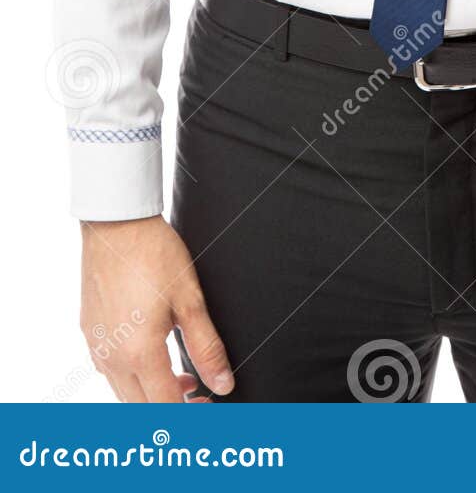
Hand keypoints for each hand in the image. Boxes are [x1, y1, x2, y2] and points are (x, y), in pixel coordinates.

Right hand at [80, 215, 233, 401]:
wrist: (116, 224)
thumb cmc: (155, 255)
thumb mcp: (190, 300)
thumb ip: (207, 347)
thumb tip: (223, 384)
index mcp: (139, 354)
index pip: (165, 408)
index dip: (191, 414)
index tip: (210, 404)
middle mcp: (112, 358)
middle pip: (141, 409)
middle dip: (173, 409)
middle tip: (200, 392)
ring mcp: (96, 347)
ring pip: (123, 394)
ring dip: (152, 395)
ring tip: (182, 376)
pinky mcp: (88, 333)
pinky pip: (108, 372)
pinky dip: (132, 378)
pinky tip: (151, 356)